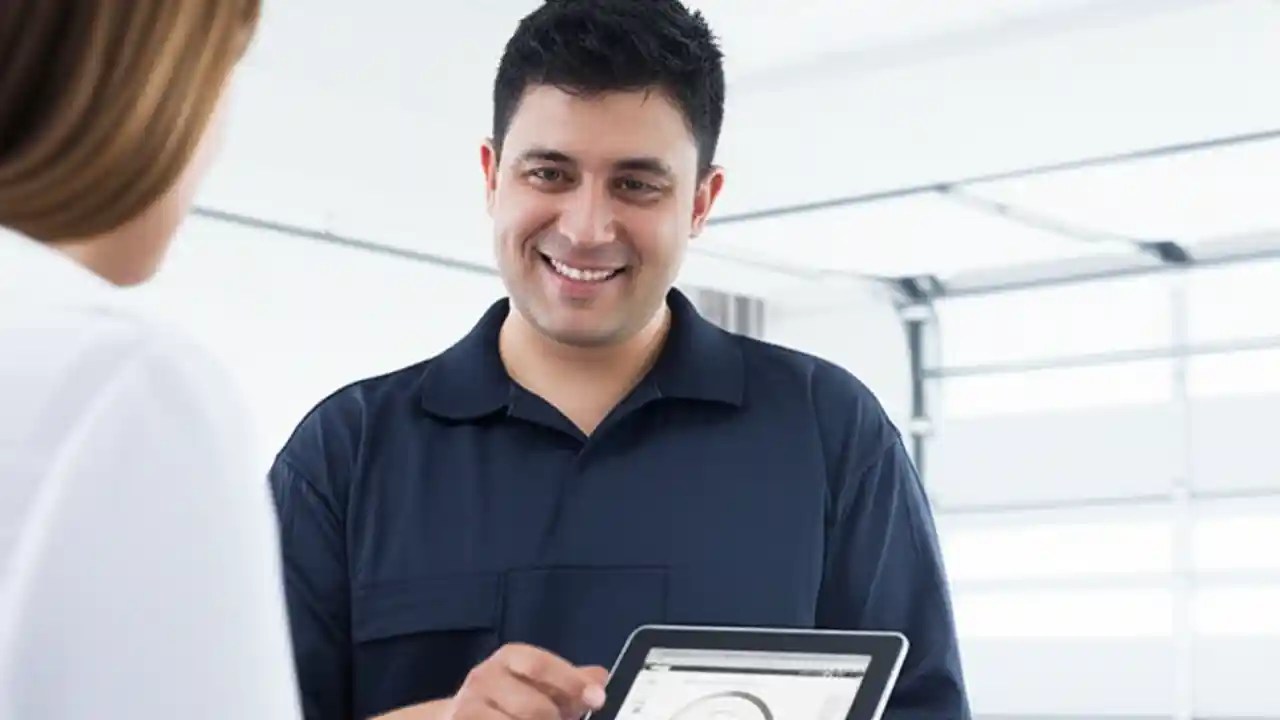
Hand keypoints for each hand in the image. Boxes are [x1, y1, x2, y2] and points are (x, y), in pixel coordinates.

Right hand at [445, 643, 608, 719]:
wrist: (461, 715)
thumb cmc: (511, 698)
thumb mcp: (540, 684)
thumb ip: (570, 682)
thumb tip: (601, 678)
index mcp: (509, 658)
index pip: (541, 665)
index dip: (571, 682)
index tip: (597, 699)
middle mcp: (484, 678)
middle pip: (532, 706)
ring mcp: (467, 708)